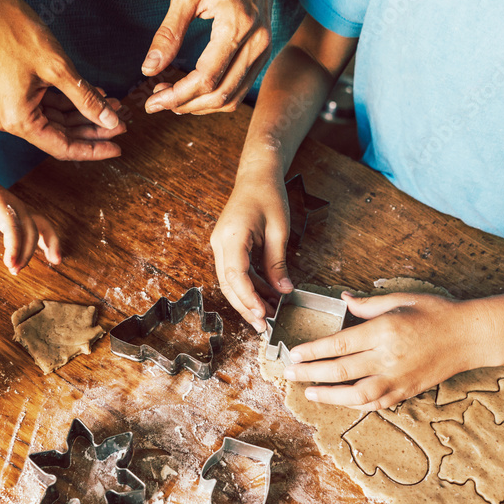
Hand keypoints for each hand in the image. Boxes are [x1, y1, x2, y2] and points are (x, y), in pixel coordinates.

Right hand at [0, 0, 126, 159]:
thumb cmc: (15, 32)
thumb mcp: (58, 69)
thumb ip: (86, 100)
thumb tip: (110, 122)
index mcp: (17, 120)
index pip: (62, 147)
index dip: (93, 150)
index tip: (117, 149)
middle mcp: (10, 119)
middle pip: (60, 135)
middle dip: (92, 129)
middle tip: (120, 124)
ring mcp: (10, 107)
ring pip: (56, 120)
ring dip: (84, 114)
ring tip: (112, 106)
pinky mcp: (13, 94)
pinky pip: (47, 105)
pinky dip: (70, 101)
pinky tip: (94, 95)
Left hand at [0, 173, 60, 274]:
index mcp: (2, 203)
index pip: (13, 226)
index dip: (14, 246)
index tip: (9, 263)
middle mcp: (18, 206)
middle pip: (30, 230)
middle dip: (25, 252)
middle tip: (14, 270)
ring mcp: (24, 210)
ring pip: (40, 229)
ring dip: (42, 247)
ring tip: (46, 263)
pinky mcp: (26, 217)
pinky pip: (44, 228)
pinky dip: (51, 242)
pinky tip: (54, 258)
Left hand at [144, 0, 274, 114]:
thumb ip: (168, 32)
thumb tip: (149, 69)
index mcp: (237, 26)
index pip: (206, 78)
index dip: (177, 95)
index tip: (152, 101)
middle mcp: (256, 43)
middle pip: (219, 94)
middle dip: (184, 105)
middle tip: (157, 101)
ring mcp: (263, 52)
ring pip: (231, 99)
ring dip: (199, 107)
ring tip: (172, 99)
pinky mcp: (263, 57)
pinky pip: (239, 91)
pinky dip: (214, 99)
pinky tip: (193, 93)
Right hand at [210, 176, 292, 330]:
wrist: (257, 176)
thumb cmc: (269, 196)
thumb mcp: (279, 231)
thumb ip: (278, 262)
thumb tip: (283, 290)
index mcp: (232, 235)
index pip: (235, 274)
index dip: (247, 297)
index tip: (261, 313)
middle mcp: (220, 243)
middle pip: (228, 284)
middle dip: (245, 306)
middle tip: (262, 326)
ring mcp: (221, 245)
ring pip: (230, 282)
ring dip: (247, 299)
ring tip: (268, 315)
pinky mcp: (227, 247)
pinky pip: (236, 273)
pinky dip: (249, 287)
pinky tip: (265, 298)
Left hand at [283, 292, 489, 409]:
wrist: (470, 336)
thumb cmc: (437, 312)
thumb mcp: (401, 299)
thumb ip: (368, 305)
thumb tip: (343, 300)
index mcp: (384, 331)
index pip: (338, 345)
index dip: (312, 351)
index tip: (294, 354)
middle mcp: (388, 358)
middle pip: (340, 371)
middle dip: (310, 374)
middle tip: (289, 374)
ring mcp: (398, 378)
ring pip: (355, 395)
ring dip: (328, 395)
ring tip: (309, 392)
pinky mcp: (407, 391)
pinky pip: (375, 404)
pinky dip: (354, 404)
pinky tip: (339, 400)